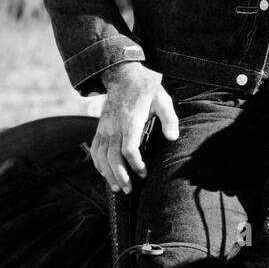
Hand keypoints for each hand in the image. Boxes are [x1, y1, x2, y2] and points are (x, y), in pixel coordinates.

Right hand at [93, 63, 179, 192]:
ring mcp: (104, 128)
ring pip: (101, 156)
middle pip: (112, 157)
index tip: (144, 173)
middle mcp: (114, 127)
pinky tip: (105, 174)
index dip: (135, 164)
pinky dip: (98, 164)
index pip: (128, 148)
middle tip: (129, 190)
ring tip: (118, 188)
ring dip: (108, 174)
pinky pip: (95, 150)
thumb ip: (169, 119)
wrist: (123, 77)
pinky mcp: (100, 129)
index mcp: (130, 121)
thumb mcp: (163, 99)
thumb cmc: (146, 90)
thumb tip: (173, 137)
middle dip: (119, 176)